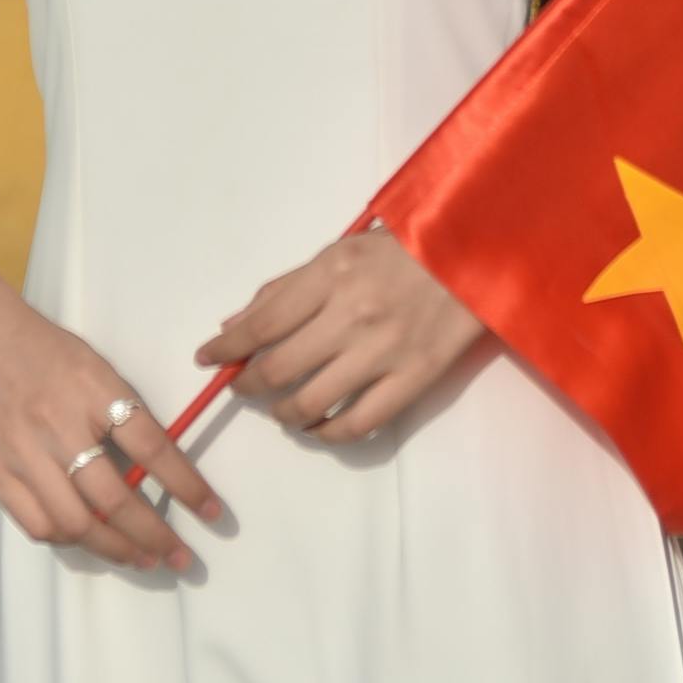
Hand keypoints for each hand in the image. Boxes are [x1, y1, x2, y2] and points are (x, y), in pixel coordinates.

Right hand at [0, 230, 218, 575]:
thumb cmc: (40, 346)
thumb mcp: (90, 364)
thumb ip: (119, 412)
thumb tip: (153, 468)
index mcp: (93, 387)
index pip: (151, 446)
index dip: (186, 485)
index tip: (212, 513)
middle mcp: (58, 422)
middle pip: (115, 498)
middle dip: (154, 536)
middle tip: (179, 558)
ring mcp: (20, 451)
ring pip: (76, 523)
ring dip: (116, 550)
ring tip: (141, 560)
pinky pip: (36, 523)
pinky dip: (67, 540)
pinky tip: (87, 540)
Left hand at [195, 228, 487, 442]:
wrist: (476, 254)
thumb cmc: (403, 247)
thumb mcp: (340, 251)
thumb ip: (286, 288)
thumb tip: (234, 327)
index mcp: (331, 274)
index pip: (262, 324)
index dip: (226, 350)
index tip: (206, 361)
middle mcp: (352, 315)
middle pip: (279, 368)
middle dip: (248, 385)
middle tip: (243, 387)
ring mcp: (384, 353)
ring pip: (311, 402)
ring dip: (282, 414)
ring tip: (279, 411)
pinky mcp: (414, 381)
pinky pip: (358, 424)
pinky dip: (327, 434)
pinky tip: (316, 429)